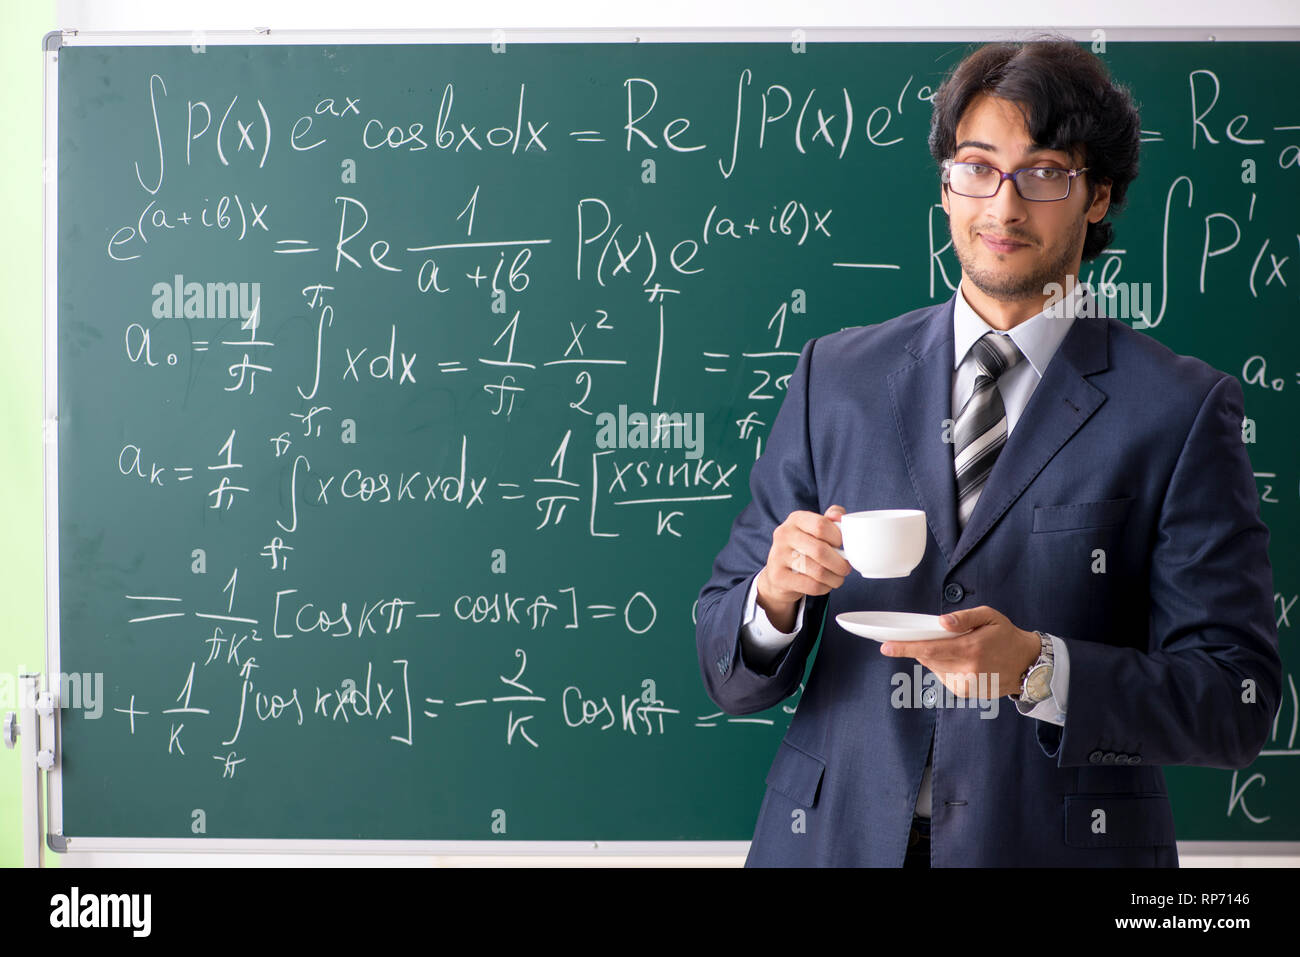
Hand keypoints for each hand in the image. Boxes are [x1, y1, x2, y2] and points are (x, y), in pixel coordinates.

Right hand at [756, 505, 852, 631]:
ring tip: (838, 578)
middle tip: (846, 569)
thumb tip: (840, 517)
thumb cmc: (804, 548)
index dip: (838, 538)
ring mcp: (778, 555)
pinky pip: (811, 585)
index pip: (821, 525)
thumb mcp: (815, 530)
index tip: (843, 547)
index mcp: (795, 519)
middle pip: (820, 550)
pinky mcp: (778, 576)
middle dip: (840, 563)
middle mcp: (784, 534)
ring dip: (835, 578)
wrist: (778, 573)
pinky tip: (825, 585)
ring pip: (818, 571)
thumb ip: (831, 519)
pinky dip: (824, 588)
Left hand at [878, 606, 1041, 698]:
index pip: (929, 649)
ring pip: (934, 667)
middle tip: (921, 635)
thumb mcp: (990, 616)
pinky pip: (942, 676)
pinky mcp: (964, 692)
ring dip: (933, 655)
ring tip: (955, 646)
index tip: (885, 647)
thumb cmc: (1005, 636)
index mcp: (971, 649)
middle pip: (928, 659)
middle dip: (918, 647)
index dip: (905, 648)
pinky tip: (959, 658)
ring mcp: (966, 685)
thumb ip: (965, 617)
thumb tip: (941, 622)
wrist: (1026, 664)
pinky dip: (943, 665)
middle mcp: (967, 670)